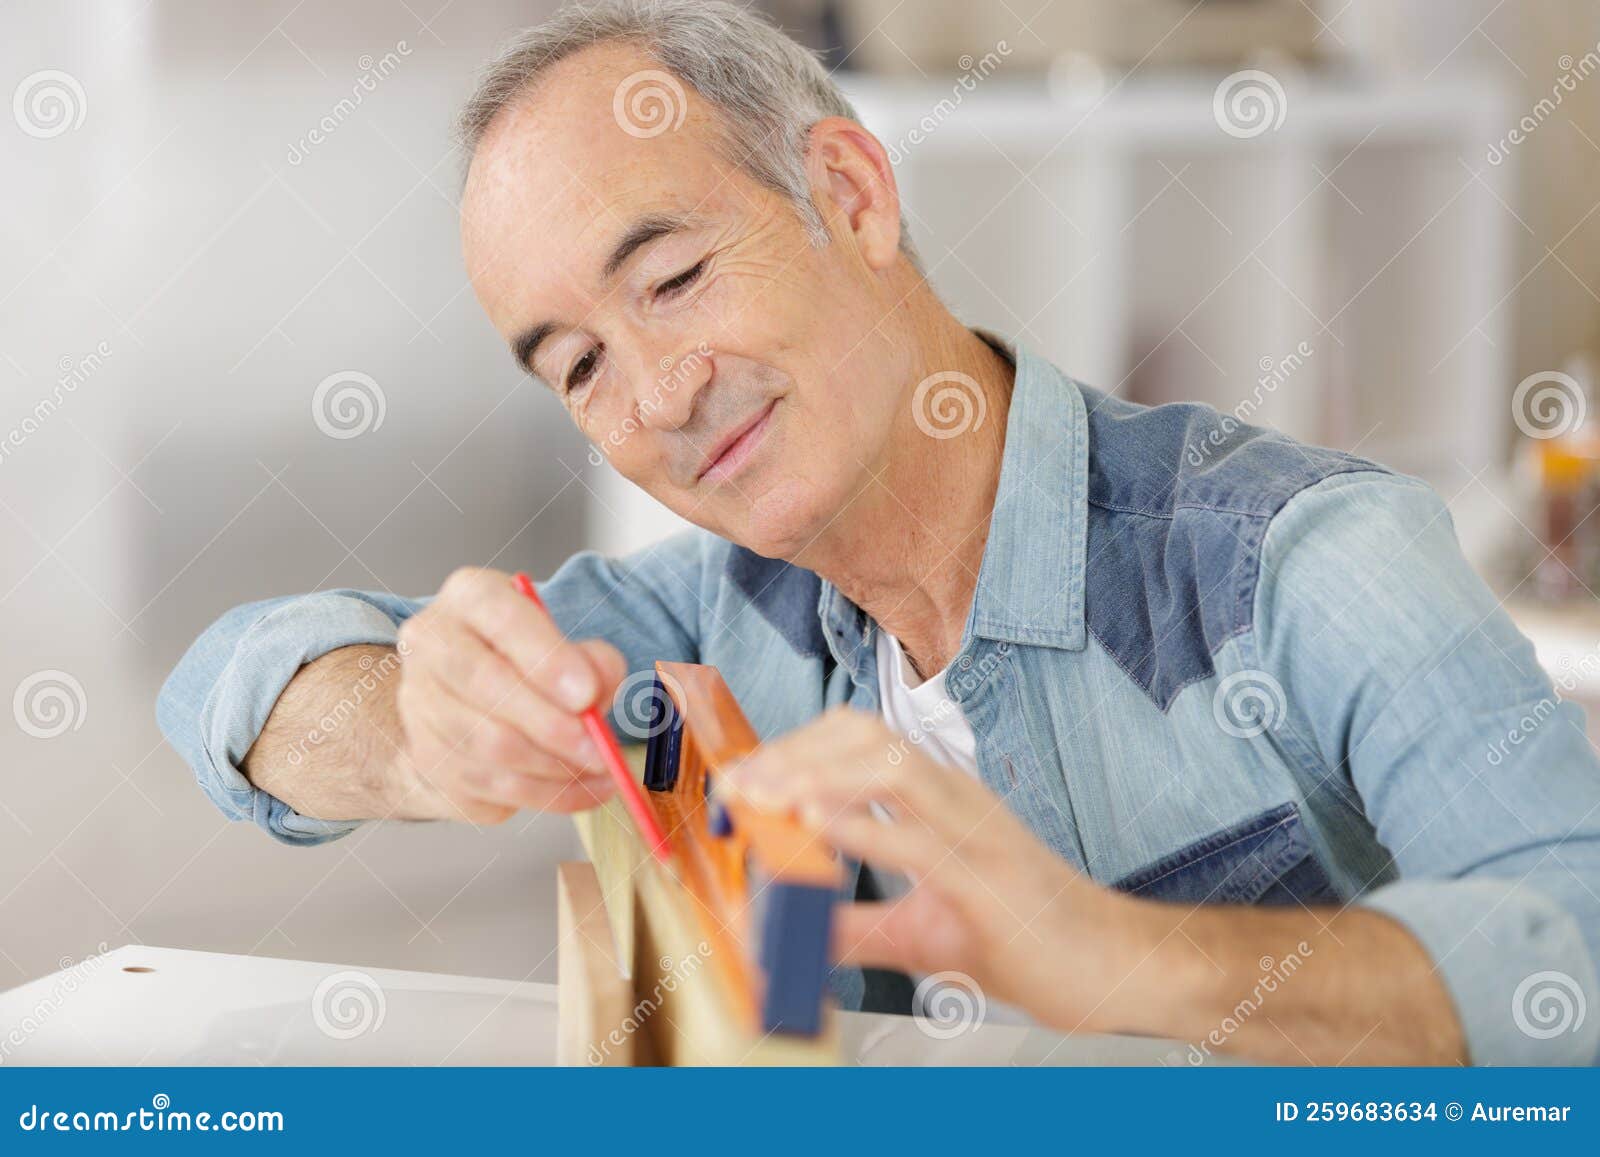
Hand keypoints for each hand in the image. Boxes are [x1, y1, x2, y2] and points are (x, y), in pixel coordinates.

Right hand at [387, 566, 625, 822]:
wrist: (470, 707)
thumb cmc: (527, 665)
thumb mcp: (569, 645)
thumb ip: (593, 660)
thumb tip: (597, 690)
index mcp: (469, 597)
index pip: (499, 616)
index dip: (545, 657)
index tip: (587, 695)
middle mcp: (431, 644)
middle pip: (485, 685)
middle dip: (552, 724)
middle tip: (600, 749)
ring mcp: (420, 704)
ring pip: (488, 746)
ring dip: (555, 768)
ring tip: (600, 771)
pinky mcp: (426, 759)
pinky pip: (490, 788)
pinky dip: (548, 795)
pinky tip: (583, 790)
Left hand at [721, 708, 1145, 1032]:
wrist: (1110, 965)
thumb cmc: (1023, 936)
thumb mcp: (918, 932)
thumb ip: (852, 928)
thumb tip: (784, 932)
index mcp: (939, 799)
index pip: (859, 741)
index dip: (795, 749)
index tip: (743, 776)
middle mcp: (956, 799)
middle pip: (867, 737)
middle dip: (795, 753)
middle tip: (740, 784)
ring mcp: (977, 831)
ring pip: (893, 769)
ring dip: (820, 776)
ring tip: (768, 797)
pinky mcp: (991, 875)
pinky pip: (922, 838)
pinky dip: (865, 828)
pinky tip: (819, 829)